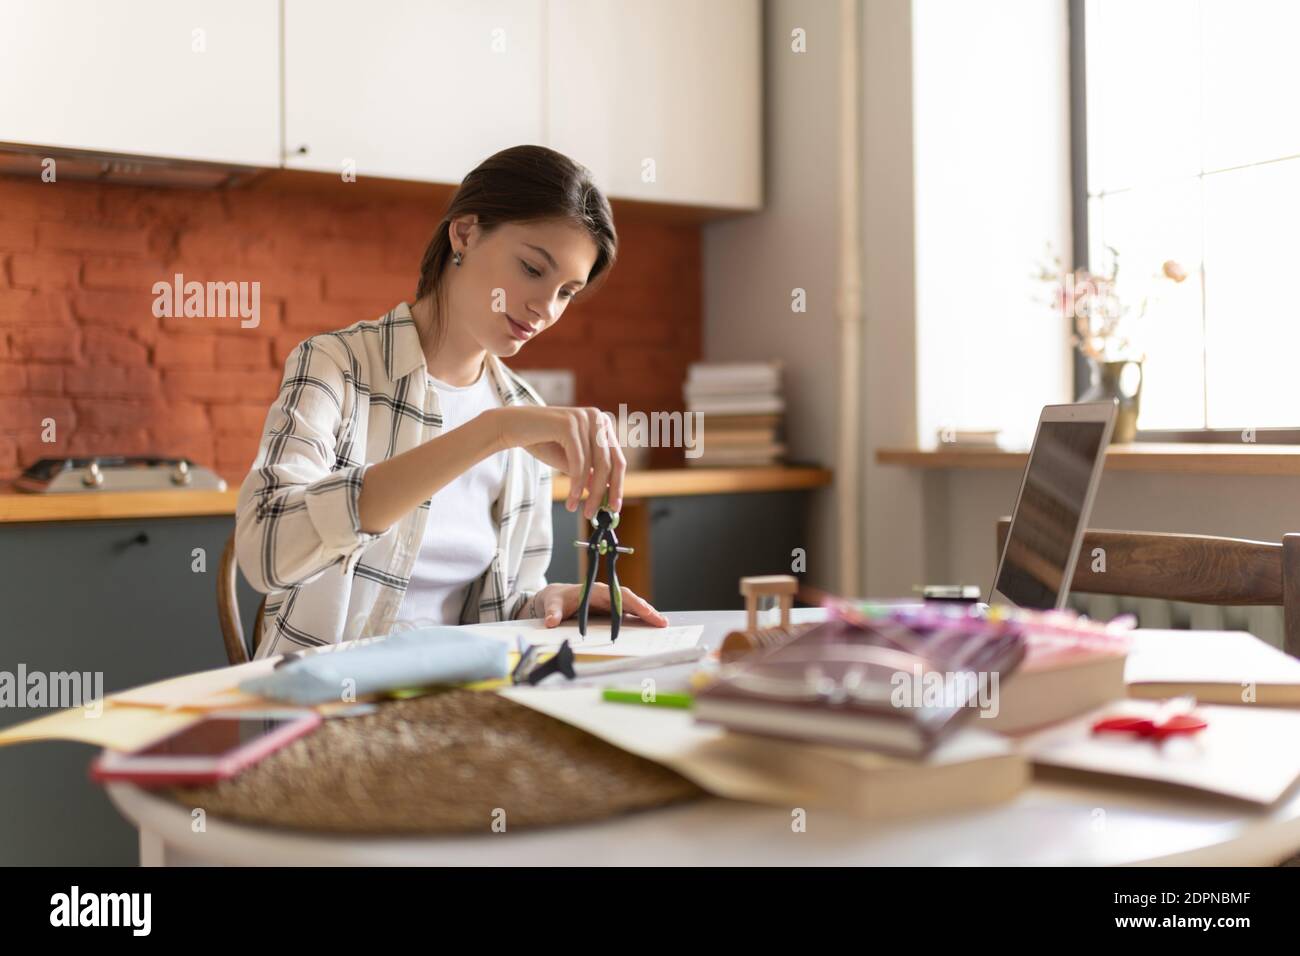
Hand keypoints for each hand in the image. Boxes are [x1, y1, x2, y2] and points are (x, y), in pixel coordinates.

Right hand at [489, 406, 625, 520]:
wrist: (512, 427)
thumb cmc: (541, 442)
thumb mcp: (570, 462)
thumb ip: (588, 474)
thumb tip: (606, 495)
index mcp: (602, 424)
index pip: (618, 460)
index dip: (618, 485)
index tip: (614, 507)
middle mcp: (598, 418)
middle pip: (610, 463)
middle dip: (604, 492)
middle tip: (596, 513)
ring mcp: (584, 418)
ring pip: (596, 465)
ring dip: (589, 492)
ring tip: (579, 510)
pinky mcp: (570, 424)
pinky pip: (579, 461)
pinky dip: (576, 483)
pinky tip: (571, 497)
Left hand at [532, 582, 668, 627]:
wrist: (556, 597)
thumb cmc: (556, 598)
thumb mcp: (552, 603)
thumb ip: (553, 612)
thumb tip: (551, 621)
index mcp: (596, 591)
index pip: (618, 595)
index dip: (633, 603)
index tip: (645, 611)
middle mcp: (606, 595)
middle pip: (631, 601)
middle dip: (647, 610)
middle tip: (662, 622)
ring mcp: (609, 602)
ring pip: (632, 607)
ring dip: (647, 615)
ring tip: (662, 625)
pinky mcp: (609, 610)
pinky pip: (627, 613)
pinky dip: (639, 618)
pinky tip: (650, 626)